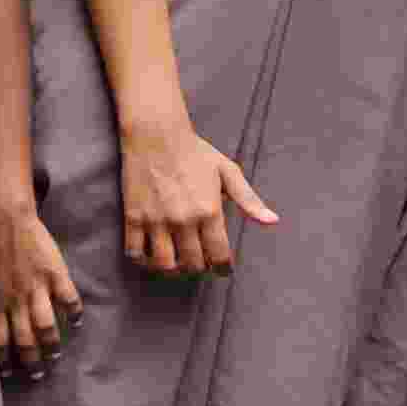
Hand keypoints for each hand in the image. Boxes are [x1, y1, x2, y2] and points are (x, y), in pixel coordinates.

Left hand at [0, 201, 84, 377]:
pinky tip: (78, 321)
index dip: (3, 360)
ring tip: (55, 356)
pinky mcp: (55, 274)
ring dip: (52, 344)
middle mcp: (14, 299)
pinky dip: (75, 312)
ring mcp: (36, 287)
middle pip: (24, 339)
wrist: (3, 218)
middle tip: (37, 374)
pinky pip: (69, 298)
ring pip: (46, 326)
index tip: (9, 373)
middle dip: (31, 361)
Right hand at [117, 125, 278, 277]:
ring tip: (175, 265)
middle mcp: (183, 220)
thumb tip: (272, 221)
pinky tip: (149, 256)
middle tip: (199, 265)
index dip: (222, 268)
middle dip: (198, 269)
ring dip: (171, 270)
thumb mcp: (228, 172)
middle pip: (192, 263)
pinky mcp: (134, 217)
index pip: (219, 254)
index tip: (222, 270)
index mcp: (209, 211)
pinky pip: (135, 251)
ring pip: (163, 264)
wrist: (155, 136)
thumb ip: (249, 200)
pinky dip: (143, 260)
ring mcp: (156, 221)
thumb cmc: (195, 152)